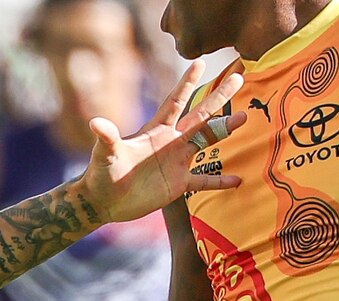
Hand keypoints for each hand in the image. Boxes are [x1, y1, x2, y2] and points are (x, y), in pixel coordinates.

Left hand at [79, 62, 245, 223]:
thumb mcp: (105, 154)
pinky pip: (204, 181)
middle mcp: (170, 141)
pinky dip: (220, 181)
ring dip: (224, 130)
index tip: (200, 62)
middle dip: (218, 97)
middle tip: (238, 77)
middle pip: (199, 115)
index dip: (186, 83)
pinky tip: (238, 179)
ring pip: (206, 141)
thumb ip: (106, 138)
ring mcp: (177, 161)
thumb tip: (95, 122)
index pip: (175, 102)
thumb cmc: (102, 174)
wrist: (104, 200)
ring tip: (243, 117)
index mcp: (155, 130)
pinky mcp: (179, 183)